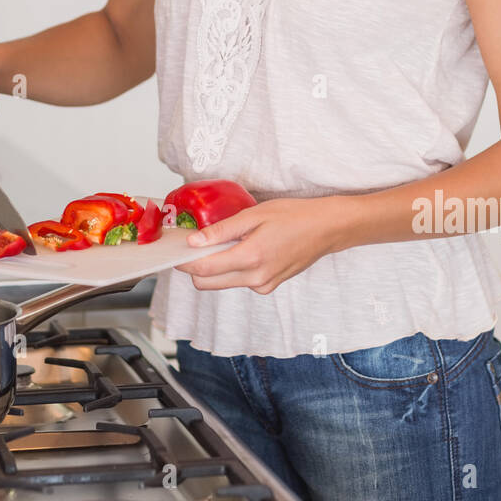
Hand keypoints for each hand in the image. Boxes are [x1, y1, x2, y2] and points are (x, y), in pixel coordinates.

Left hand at [175, 196, 349, 294]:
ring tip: (222, 242)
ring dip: (215, 267)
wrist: (326, 229)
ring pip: (223, 283)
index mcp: (250, 258)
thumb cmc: (294, 216)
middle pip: (208, 283)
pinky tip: (242, 249)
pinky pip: (240, 281)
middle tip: (194, 246)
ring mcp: (263, 285)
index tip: (174, 251)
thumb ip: (222, 230)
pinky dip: (233, 268)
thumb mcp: (254, 214)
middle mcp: (256, 278)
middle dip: (195, 268)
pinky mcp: (269, 285)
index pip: (203, 269)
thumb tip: (194, 241)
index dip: (184, 262)